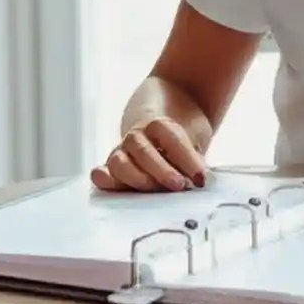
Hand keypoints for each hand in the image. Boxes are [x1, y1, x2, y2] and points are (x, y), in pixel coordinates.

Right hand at [90, 117, 207, 192]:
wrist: (165, 112)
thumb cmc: (183, 130)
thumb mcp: (195, 136)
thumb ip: (195, 157)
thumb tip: (200, 180)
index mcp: (160, 123)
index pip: (170, 137)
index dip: (186, 158)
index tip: (201, 177)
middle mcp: (137, 136)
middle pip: (143, 150)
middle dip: (161, 170)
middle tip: (179, 185)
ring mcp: (122, 151)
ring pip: (119, 161)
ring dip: (138, 179)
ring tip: (155, 191)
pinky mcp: (113, 168)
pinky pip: (102, 173)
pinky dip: (105, 181)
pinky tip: (114, 188)